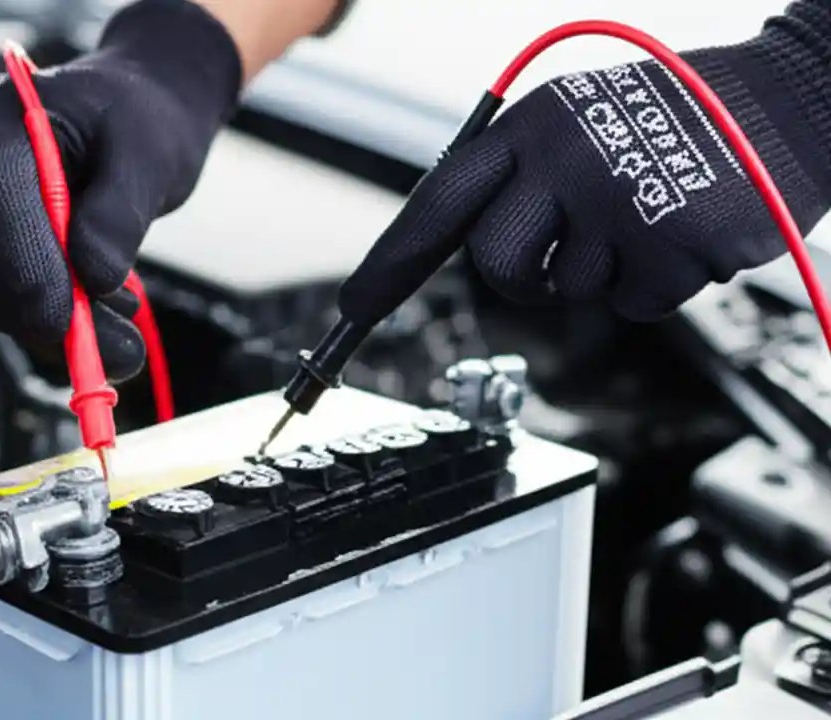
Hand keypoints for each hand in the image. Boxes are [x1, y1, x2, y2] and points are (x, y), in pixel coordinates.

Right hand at [0, 0, 240, 380]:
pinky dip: (56, 320)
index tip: (68, 319)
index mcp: (4, 120)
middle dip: (39, 313)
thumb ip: (119, 213)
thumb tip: (94, 280)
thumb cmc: (144, 118)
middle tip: (113, 354)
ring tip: (126, 338)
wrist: (140, 110)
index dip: (27, 267)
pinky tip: (110, 315)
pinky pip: (10, 295)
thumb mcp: (149, 154)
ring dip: (52, 327)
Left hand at [340, 23, 830, 324]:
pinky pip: (635, 302)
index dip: (392, 263)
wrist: (790, 98)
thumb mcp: (578, 118)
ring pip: (572, 288)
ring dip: (607, 269)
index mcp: (532, 124)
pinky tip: (687, 230)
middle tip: (565, 259)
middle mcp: (564, 157)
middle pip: (497, 265)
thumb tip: (465, 238)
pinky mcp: (673, 243)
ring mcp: (618, 200)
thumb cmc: (677, 115)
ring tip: (651, 212)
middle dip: (526, 280)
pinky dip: (658, 284)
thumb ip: (521, 172)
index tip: (354, 310)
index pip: (440, 201)